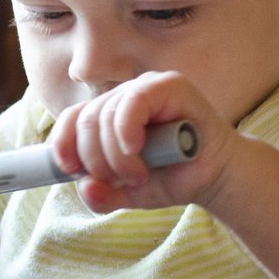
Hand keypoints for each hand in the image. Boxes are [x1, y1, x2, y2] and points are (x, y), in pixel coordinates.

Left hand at [48, 71, 239, 212]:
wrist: (215, 177)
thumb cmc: (171, 178)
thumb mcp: (128, 194)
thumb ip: (102, 194)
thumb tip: (85, 187)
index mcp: (107, 116)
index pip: (71, 119)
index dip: (63, 143)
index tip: (69, 170)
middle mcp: (122, 97)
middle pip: (87, 120)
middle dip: (96, 159)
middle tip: (121, 182)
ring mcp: (145, 88)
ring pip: (107, 115)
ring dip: (117, 156)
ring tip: (140, 175)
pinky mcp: (169, 84)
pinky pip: (133, 102)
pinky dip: (127, 129)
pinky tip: (136, 148)